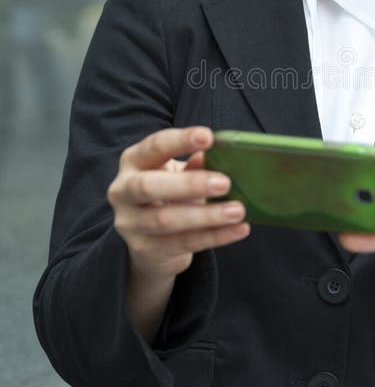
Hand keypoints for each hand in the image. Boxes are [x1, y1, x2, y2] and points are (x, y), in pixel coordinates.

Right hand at [108, 126, 249, 281]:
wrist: (152, 242)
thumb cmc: (170, 195)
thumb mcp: (180, 174)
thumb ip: (195, 165)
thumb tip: (219, 155)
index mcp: (133, 161)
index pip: (154, 147)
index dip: (180, 140)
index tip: (208, 137)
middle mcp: (122, 190)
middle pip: (148, 186)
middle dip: (189, 184)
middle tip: (225, 183)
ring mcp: (130, 223)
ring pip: (166, 220)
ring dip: (206, 215)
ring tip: (237, 210)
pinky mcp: (144, 249)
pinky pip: (182, 243)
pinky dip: (214, 236)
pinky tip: (238, 229)